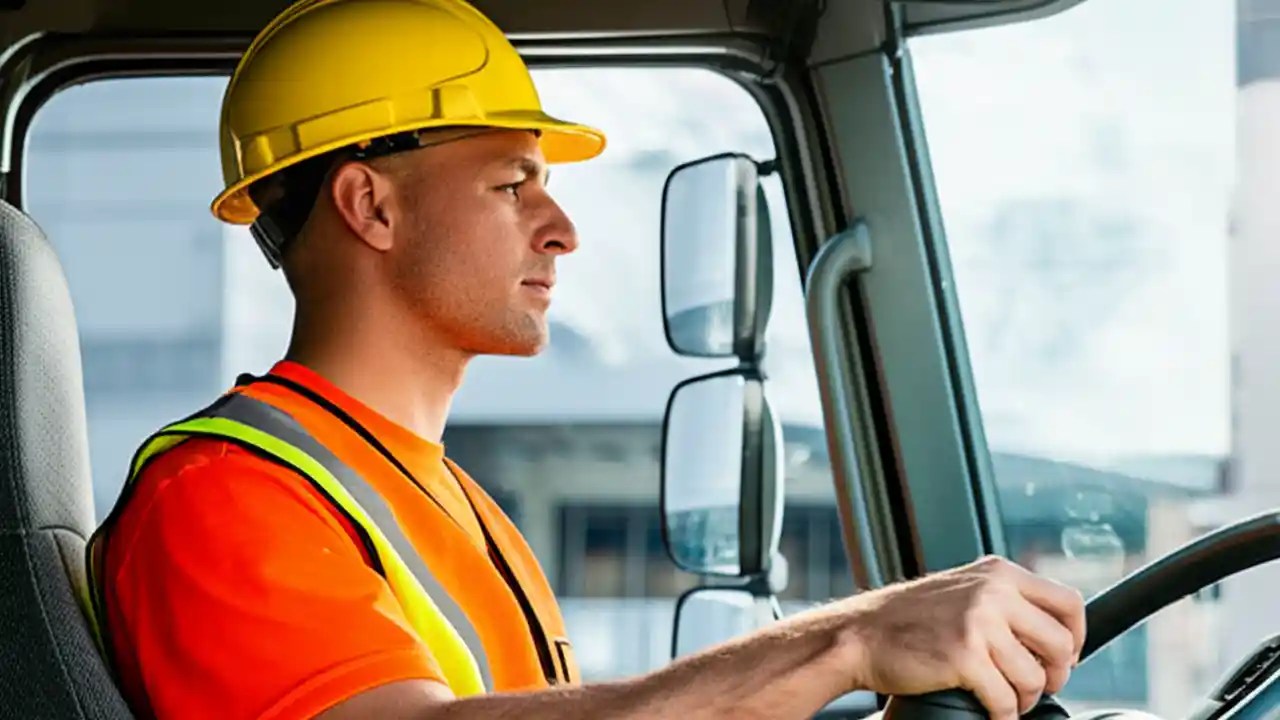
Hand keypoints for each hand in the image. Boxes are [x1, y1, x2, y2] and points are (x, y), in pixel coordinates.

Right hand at [840, 556, 1085, 719]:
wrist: (860, 634)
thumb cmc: (908, 619)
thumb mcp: (962, 589)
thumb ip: (1003, 599)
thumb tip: (1048, 631)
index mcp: (998, 573)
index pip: (1069, 603)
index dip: (1076, 638)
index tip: (1064, 656)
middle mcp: (994, 593)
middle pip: (1061, 644)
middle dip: (1054, 675)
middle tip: (1036, 685)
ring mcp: (979, 624)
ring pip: (1035, 677)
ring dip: (1024, 698)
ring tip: (1005, 698)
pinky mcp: (964, 657)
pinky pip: (1006, 700)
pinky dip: (1003, 715)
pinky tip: (990, 710)